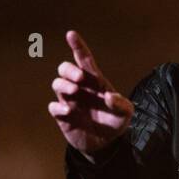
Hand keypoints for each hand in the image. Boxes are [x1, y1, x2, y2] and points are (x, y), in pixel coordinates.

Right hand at [47, 30, 133, 157]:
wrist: (106, 143)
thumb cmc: (115, 122)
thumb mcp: (125, 113)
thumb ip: (120, 104)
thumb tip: (109, 96)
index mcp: (95, 81)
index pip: (84, 60)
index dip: (78, 46)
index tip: (71, 34)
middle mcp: (80, 88)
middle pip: (65, 69)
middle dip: (69, 70)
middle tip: (79, 78)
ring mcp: (70, 100)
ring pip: (57, 84)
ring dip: (63, 85)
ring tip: (74, 91)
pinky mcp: (63, 116)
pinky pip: (53, 107)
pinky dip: (58, 107)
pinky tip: (68, 111)